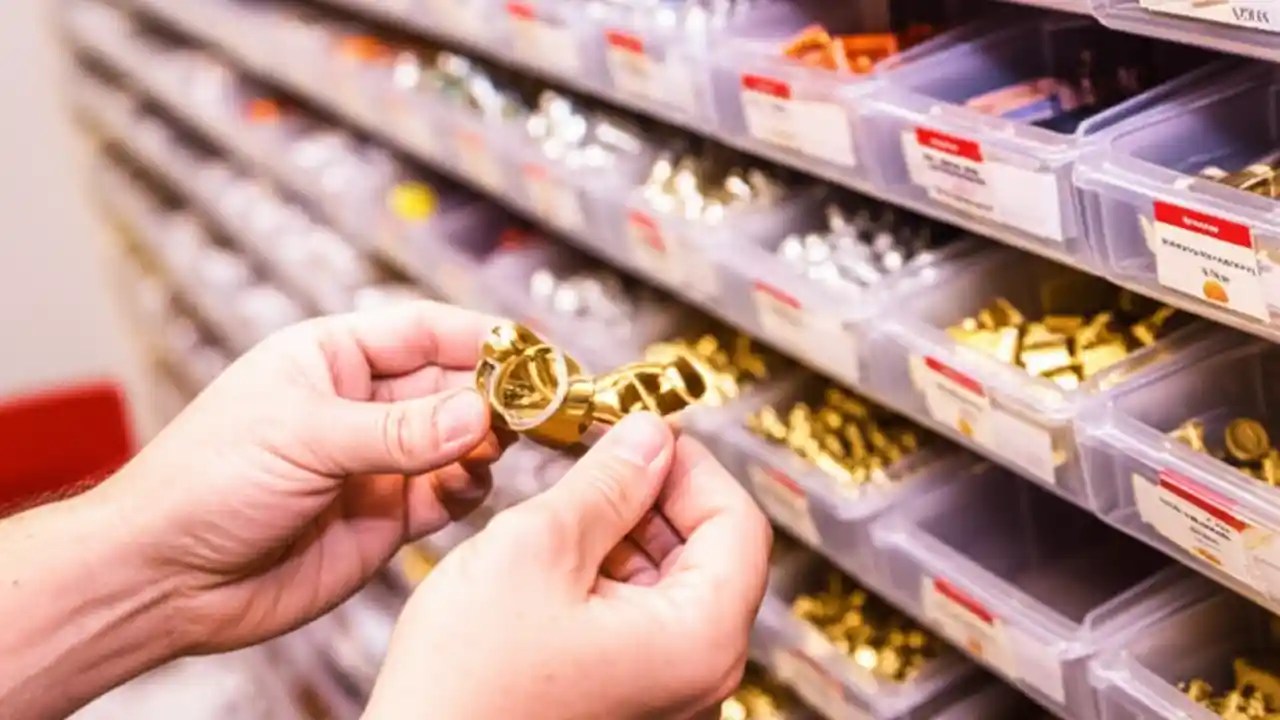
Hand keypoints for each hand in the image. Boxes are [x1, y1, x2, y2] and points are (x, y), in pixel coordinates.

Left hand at [106, 301, 506, 653]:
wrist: (166, 578)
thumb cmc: (204, 482)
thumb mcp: (304, 437)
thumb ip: (397, 431)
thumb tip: (478, 414)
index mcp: (333, 358)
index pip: (426, 332)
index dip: (484, 337)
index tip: (537, 351)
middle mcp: (363, 406)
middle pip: (453, 385)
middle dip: (497, 395)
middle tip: (542, 408)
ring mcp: (377, 463)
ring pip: (458, 442)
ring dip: (485, 444)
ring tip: (492, 450)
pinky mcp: (386, 518)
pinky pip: (446, 495)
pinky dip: (467, 490)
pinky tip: (466, 488)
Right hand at [366, 413, 772, 719]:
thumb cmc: (467, 688)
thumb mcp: (536, 551)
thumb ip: (606, 483)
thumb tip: (647, 436)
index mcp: (700, 640)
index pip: (738, 522)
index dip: (690, 463)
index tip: (639, 432)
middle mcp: (700, 676)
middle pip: (710, 552)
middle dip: (655, 493)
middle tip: (598, 453)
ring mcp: (667, 693)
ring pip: (672, 582)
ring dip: (627, 530)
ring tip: (566, 504)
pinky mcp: (630, 700)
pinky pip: (642, 620)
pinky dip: (609, 575)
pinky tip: (558, 556)